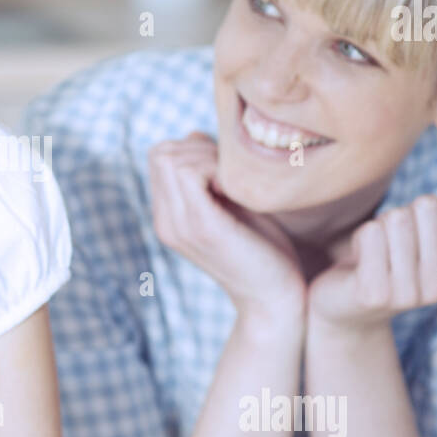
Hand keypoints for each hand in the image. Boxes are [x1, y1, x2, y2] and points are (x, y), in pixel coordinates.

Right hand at [148, 131, 305, 319]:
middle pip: (161, 152)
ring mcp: (178, 225)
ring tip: (236, 183)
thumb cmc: (264, 251)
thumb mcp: (232, 205)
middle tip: (234, 174)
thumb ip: (210, 175)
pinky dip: (216, 168)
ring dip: (209, 157)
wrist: (276, 301)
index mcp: (169, 217)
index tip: (228, 170)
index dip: (195, 148)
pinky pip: (190, 172)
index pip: (160, 156)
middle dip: (200, 148)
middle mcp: (165, 222)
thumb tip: (195, 135)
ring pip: (171, 157)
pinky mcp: (200, 227)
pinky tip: (239, 190)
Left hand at [307, 182, 436, 329]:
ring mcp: (407, 294)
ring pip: (397, 219)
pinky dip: (361, 237)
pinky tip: (359, 261)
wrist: (350, 309)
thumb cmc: (391, 264)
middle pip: (427, 207)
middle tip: (390, 241)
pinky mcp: (373, 292)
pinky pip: (371, 233)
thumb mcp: (426, 241)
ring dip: (380, 227)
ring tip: (375, 252)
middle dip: (402, 212)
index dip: (427, 207)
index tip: (415, 234)